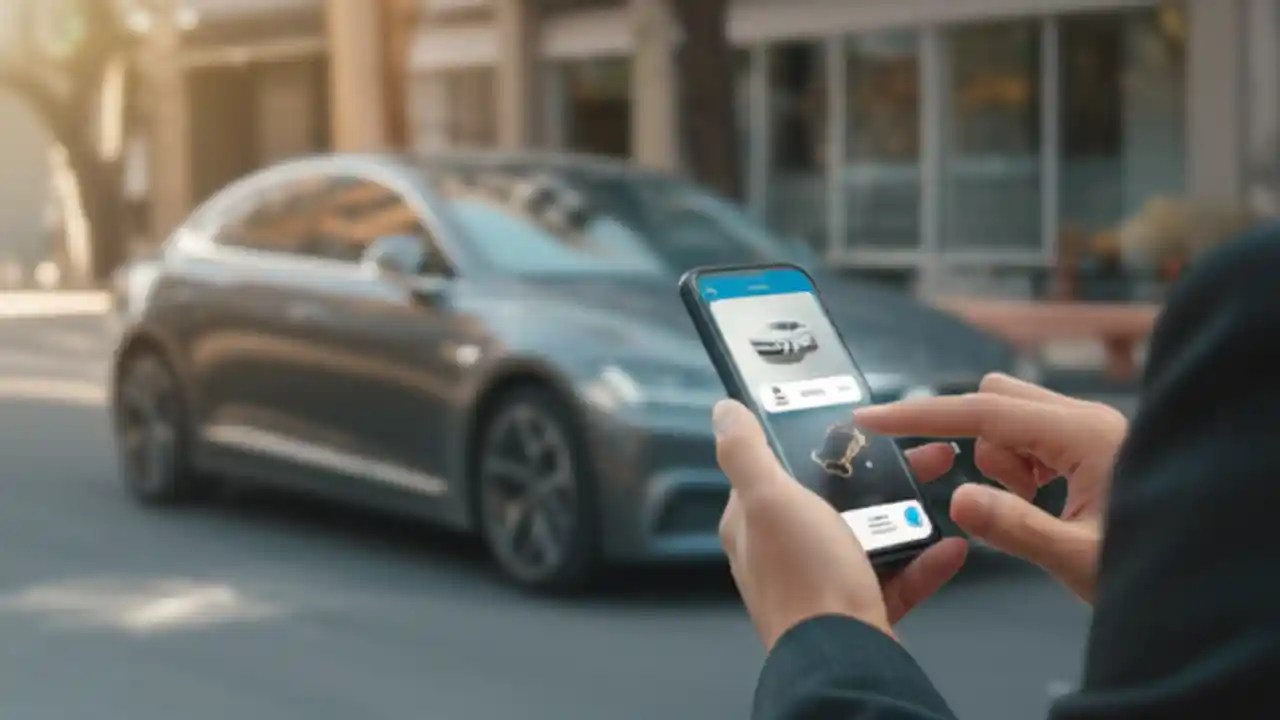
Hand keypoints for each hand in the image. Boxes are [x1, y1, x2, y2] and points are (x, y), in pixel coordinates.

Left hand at [714, 400, 967, 650]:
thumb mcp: (769, 500)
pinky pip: (897, 577)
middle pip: (832, 497)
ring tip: (943, 483)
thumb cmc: (803, 577)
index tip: (853, 419)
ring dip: (908, 507)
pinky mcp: (860, 610)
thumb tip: (724, 411)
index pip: (775, 469)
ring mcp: (823, 583)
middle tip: (918, 449)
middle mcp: (785, 553)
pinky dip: (925, 560)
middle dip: (878, 470)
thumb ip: (745, 453)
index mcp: (755, 524)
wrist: (843, 660)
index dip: (811, 441)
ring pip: (869, 533)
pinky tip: (951, 545)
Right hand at [855, 373, 1126, 602]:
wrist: (1198, 573)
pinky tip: (1045, 506)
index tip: (871, 419)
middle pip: (995, 401)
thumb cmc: (1150, 564)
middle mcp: (1084, 420)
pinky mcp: (1087, 447)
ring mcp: (1087, 431)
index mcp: (1082, 434)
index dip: (920, 415)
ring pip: (1009, 422)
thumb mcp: (1077, 558)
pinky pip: (1028, 443)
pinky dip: (1019, 471)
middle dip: (978, 443)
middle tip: (1005, 494)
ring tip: (1035, 510)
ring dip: (1001, 462)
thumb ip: (1014, 526)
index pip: (982, 411)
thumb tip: (955, 498)